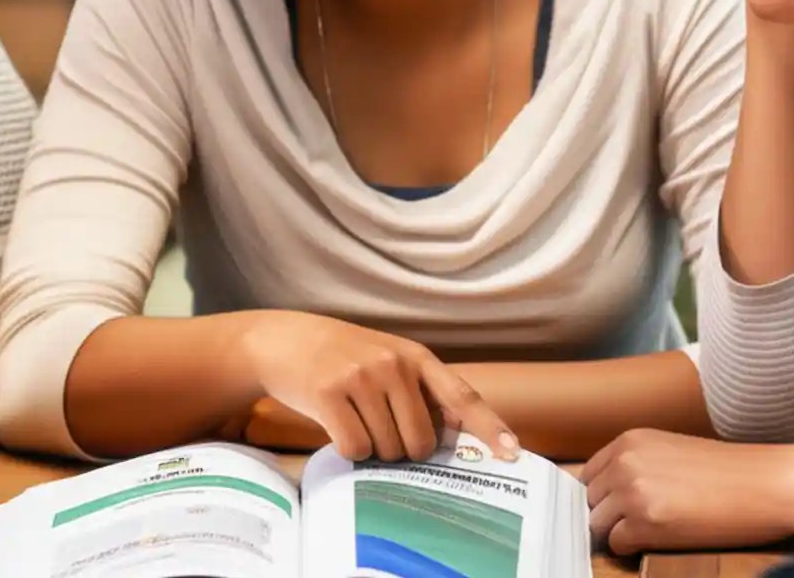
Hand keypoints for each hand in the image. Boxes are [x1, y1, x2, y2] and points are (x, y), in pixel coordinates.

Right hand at [237, 311, 517, 462]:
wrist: (281, 340)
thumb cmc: (339, 356)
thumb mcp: (385, 358)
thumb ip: (419, 389)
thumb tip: (454, 434)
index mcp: (414, 357)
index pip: (462, 396)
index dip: (489, 427)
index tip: (512, 453)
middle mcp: (392, 364)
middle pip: (421, 442)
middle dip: (403, 451)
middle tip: (380, 431)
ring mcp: (360, 377)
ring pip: (387, 449)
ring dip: (372, 450)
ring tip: (353, 420)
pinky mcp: (329, 394)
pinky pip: (355, 449)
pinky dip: (348, 450)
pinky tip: (335, 426)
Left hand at [582, 429, 793, 555]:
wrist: (766, 485)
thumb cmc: (727, 471)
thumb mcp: (669, 451)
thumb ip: (635, 464)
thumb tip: (608, 491)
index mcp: (629, 441)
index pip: (588, 475)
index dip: (600, 495)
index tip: (611, 508)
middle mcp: (624, 463)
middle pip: (589, 500)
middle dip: (607, 514)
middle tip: (634, 523)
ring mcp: (631, 492)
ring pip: (597, 524)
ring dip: (618, 532)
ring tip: (649, 531)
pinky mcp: (644, 523)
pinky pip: (617, 544)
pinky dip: (632, 548)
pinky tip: (658, 540)